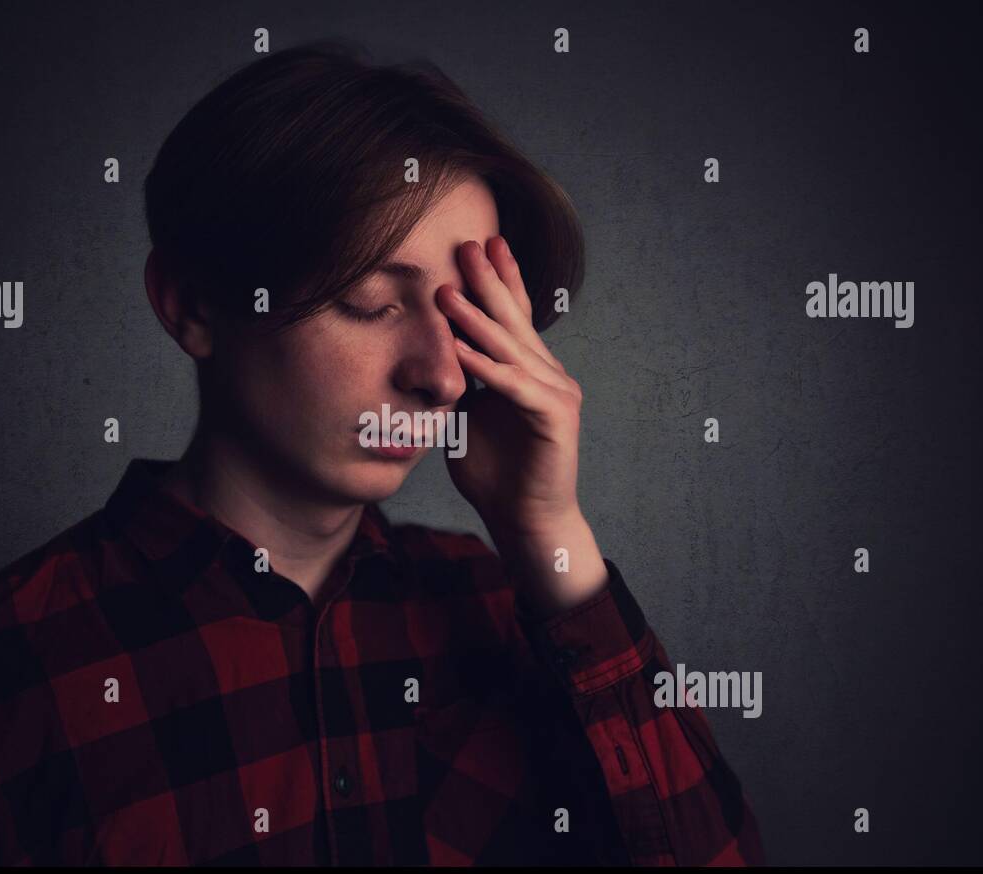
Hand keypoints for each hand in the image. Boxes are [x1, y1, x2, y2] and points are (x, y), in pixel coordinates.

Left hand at [437, 236, 583, 538]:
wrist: (525, 520)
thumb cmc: (496, 475)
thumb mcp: (466, 420)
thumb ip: (457, 388)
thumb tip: (427, 360)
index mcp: (527, 370)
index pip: (512, 317)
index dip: (498, 279)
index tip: (481, 243)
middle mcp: (546, 374)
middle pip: (514, 320)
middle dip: (490, 280)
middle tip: (469, 243)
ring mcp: (555, 392)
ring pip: (509, 348)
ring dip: (476, 319)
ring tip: (448, 291)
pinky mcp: (554, 417)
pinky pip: (512, 385)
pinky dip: (484, 366)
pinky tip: (458, 349)